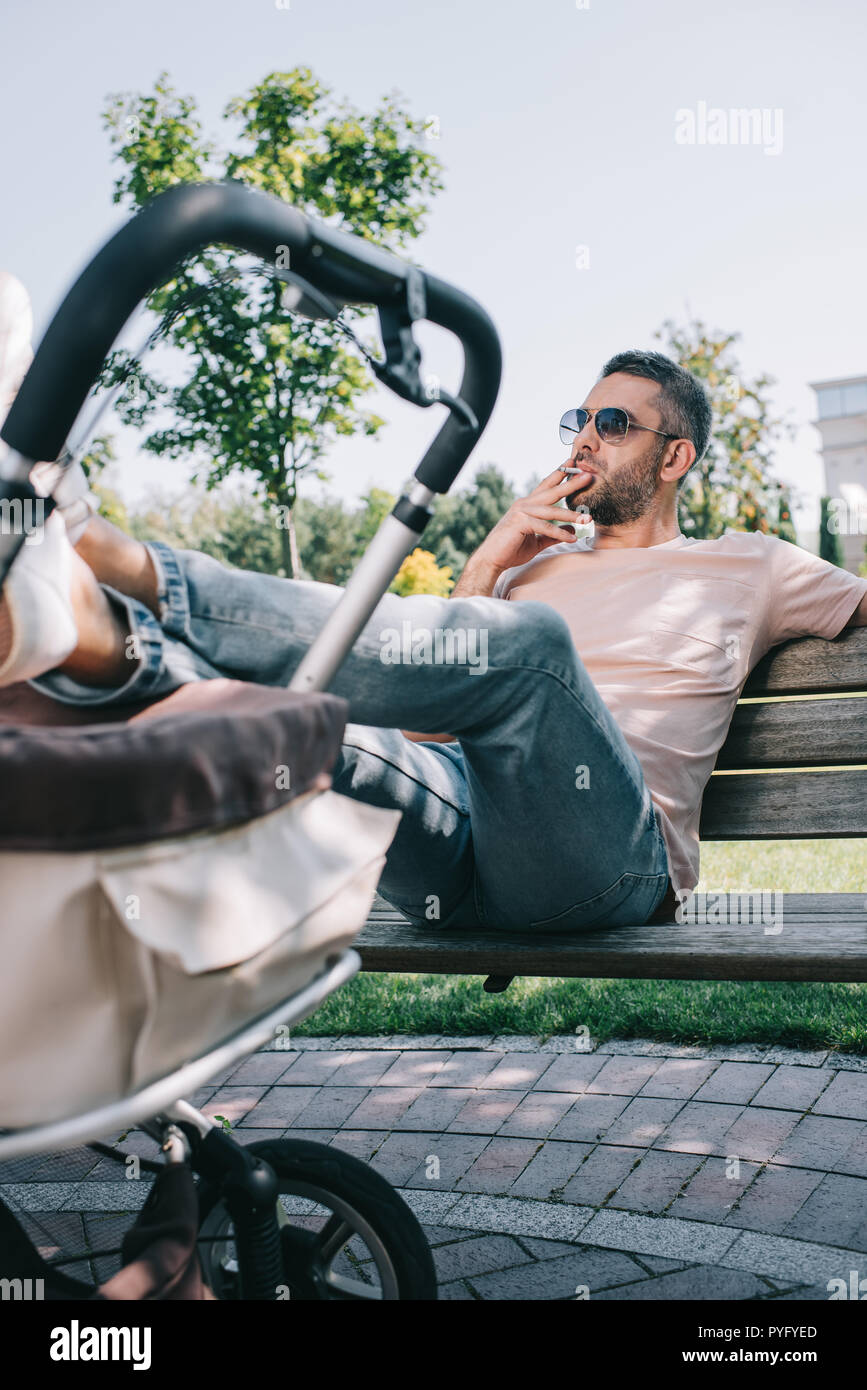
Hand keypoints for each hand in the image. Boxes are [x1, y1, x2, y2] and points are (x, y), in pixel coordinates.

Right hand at [472, 465, 593, 573]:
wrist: (491, 560)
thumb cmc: (511, 550)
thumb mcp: (537, 541)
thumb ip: (554, 535)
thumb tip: (572, 530)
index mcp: (527, 505)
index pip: (546, 487)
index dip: (560, 475)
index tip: (573, 465)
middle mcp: (524, 504)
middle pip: (552, 492)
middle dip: (570, 483)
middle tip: (588, 476)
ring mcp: (521, 512)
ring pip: (551, 511)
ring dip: (571, 515)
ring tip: (587, 518)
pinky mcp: (520, 523)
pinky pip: (545, 527)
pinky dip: (559, 534)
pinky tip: (572, 539)